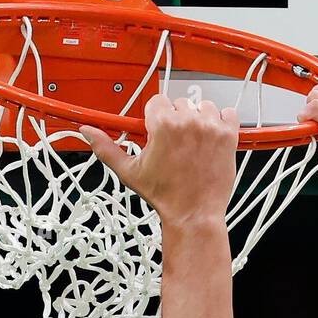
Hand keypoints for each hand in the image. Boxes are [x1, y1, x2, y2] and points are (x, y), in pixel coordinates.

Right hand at [81, 94, 239, 225]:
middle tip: (177, 147)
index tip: (159, 136)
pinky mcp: (229, 135)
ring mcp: (211, 127)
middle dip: (177, 121)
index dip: (157, 120)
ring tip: (194, 146)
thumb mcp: (130, 172)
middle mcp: (188, 121)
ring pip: (203, 106)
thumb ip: (107, 148)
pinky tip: (212, 141)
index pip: (157, 102)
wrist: (194, 216)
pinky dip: (222, 123)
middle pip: (180, 104)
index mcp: (163, 125)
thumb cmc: (164, 197)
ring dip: (200, 121)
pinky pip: (228, 113)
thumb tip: (87, 132)